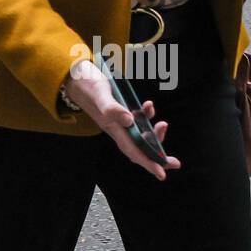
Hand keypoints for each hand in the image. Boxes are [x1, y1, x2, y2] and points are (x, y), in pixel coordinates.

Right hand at [62, 60, 180, 180]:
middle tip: (175, 162)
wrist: (75, 77)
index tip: (161, 173)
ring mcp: (120, 120)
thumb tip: (129, 120)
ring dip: (155, 135)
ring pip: (140, 135)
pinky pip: (137, 119)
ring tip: (163, 125)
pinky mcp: (121, 111)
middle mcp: (117, 127)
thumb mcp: (99, 93)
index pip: (132, 149)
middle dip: (157, 156)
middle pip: (139, 148)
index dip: (147, 162)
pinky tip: (149, 106)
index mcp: (112, 127)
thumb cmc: (86, 84)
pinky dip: (146, 116)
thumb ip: (111, 108)